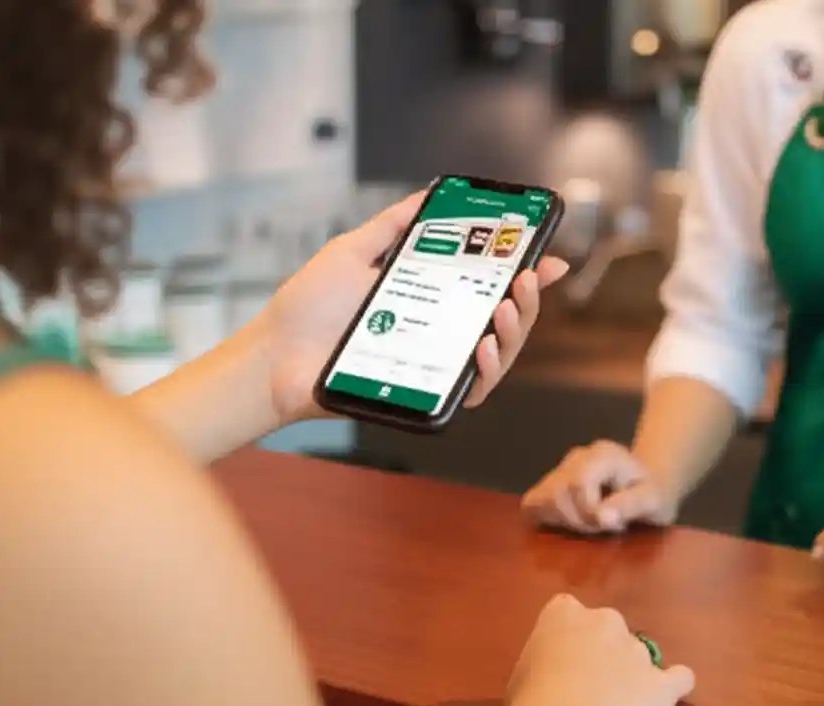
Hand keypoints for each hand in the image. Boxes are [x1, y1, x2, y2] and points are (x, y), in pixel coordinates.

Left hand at [257, 192, 569, 423]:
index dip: (525, 273)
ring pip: (499, 354)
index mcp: (432, 297)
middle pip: (505, 319)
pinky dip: (488, 370)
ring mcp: (436, 363)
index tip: (548, 256)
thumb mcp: (354, 249)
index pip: (490, 285)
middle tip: (525, 278)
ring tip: (506, 309)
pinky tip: (484, 348)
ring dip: (516, 332)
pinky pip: (473, 388)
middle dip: (528, 299)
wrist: (276, 354)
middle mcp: (441, 331)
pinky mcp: (428, 393)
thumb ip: (394, 225)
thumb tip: (430, 193)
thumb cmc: (309, 305)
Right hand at [505, 594, 694, 705]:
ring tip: (618, 704)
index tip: (562, 654)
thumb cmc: (531, 704)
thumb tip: (554, 673)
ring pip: (640, 654)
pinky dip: (673, 686)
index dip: (567, 632)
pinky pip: (679, 677)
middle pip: (607, 627)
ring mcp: (637, 651)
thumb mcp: (521, 675)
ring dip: (631, 673)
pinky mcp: (662, 683)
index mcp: (563, 615)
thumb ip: (543, 660)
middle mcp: (605, 622)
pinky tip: (662, 699)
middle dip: (602, 650)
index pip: (566, 608)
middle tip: (587, 683)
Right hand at [521, 441, 680, 533]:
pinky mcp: (549, 484)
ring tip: (589, 525)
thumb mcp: (654, 500)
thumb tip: (603, 517)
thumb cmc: (653, 494)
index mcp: (602, 454)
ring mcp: (559, 469)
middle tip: (603, 528)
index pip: (578, 483)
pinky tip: (570, 524)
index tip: (611, 525)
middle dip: (579, 520)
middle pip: (556, 492)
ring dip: (563, 521)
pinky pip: (533, 502)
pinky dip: (546, 518)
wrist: (646, 486)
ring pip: (541, 498)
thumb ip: (630, 505)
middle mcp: (576, 457)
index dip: (589, 511)